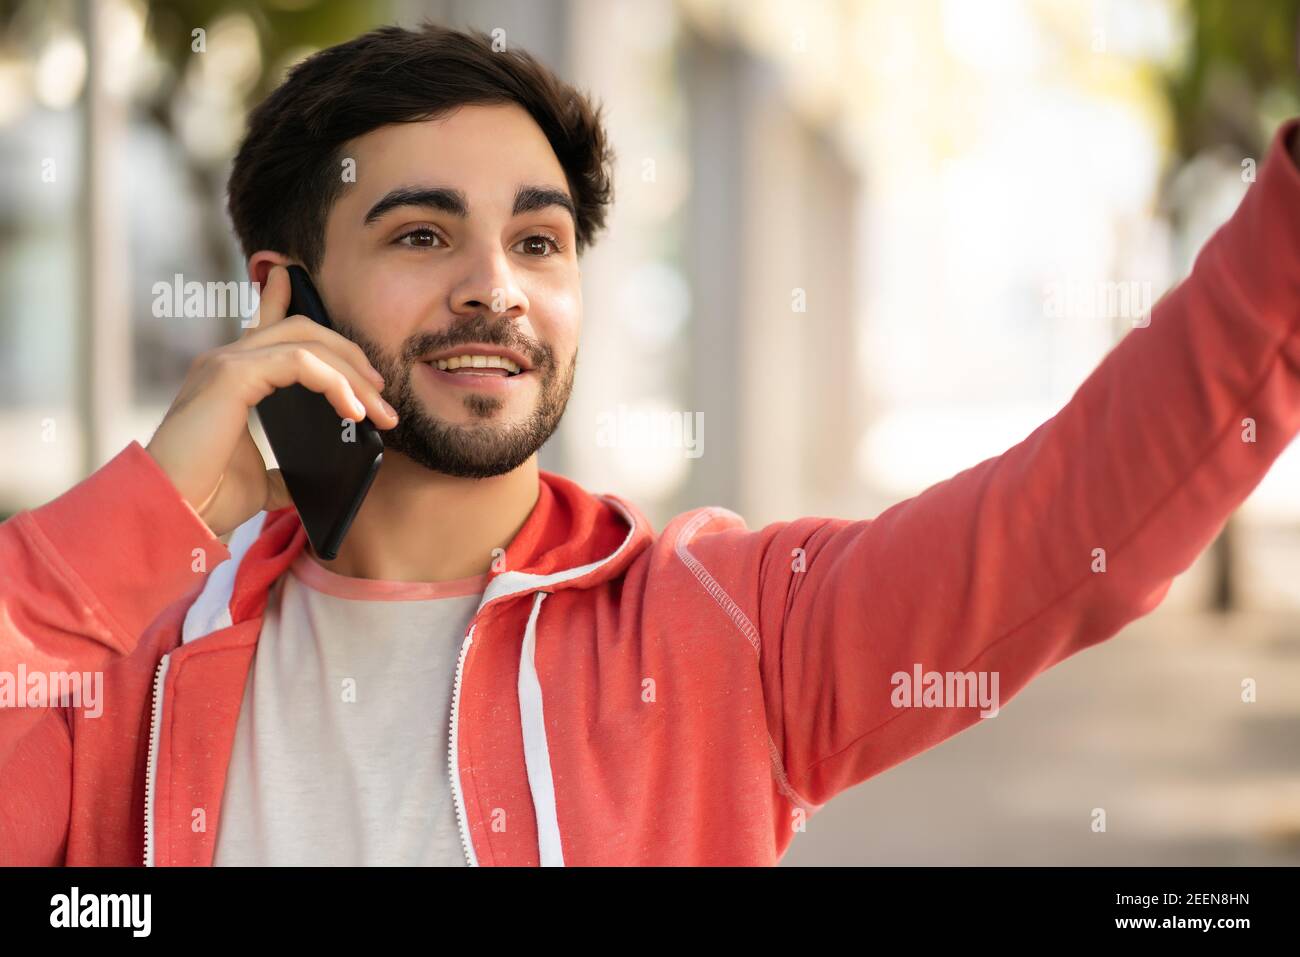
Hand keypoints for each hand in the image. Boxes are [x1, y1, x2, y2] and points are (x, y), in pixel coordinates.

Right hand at [145, 265, 397, 538]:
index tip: (319, 295)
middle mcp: (227, 362)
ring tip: (378, 410)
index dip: (288, 299)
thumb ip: (284, 474)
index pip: (267, 323)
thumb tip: (309, 484)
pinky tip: (353, 410)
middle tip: (382, 390)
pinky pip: (300, 361)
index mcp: (231, 378)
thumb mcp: (260, 483)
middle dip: (350, 355)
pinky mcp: (232, 376)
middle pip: (303, 330)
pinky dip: (335, 382)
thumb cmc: (206, 498)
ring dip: (353, 374)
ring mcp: (227, 364)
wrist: (173, 516)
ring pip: (308, 342)